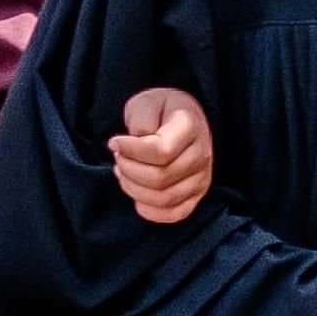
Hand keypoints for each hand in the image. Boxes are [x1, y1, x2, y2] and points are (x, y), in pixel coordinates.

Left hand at [110, 87, 214, 223]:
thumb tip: (131, 146)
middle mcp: (202, 154)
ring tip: (124, 172)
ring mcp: (202, 178)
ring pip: (164, 199)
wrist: (182, 118)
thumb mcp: (147, 101)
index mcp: (191, 126)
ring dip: (134, 189)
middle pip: (159, 178)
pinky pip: (174, 214)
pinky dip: (150, 211)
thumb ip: (140, 119)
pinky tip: (137, 194)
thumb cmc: (160, 110)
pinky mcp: (196, 195)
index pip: (161, 151)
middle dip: (128, 170)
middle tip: (118, 157)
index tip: (114, 142)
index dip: (130, 151)